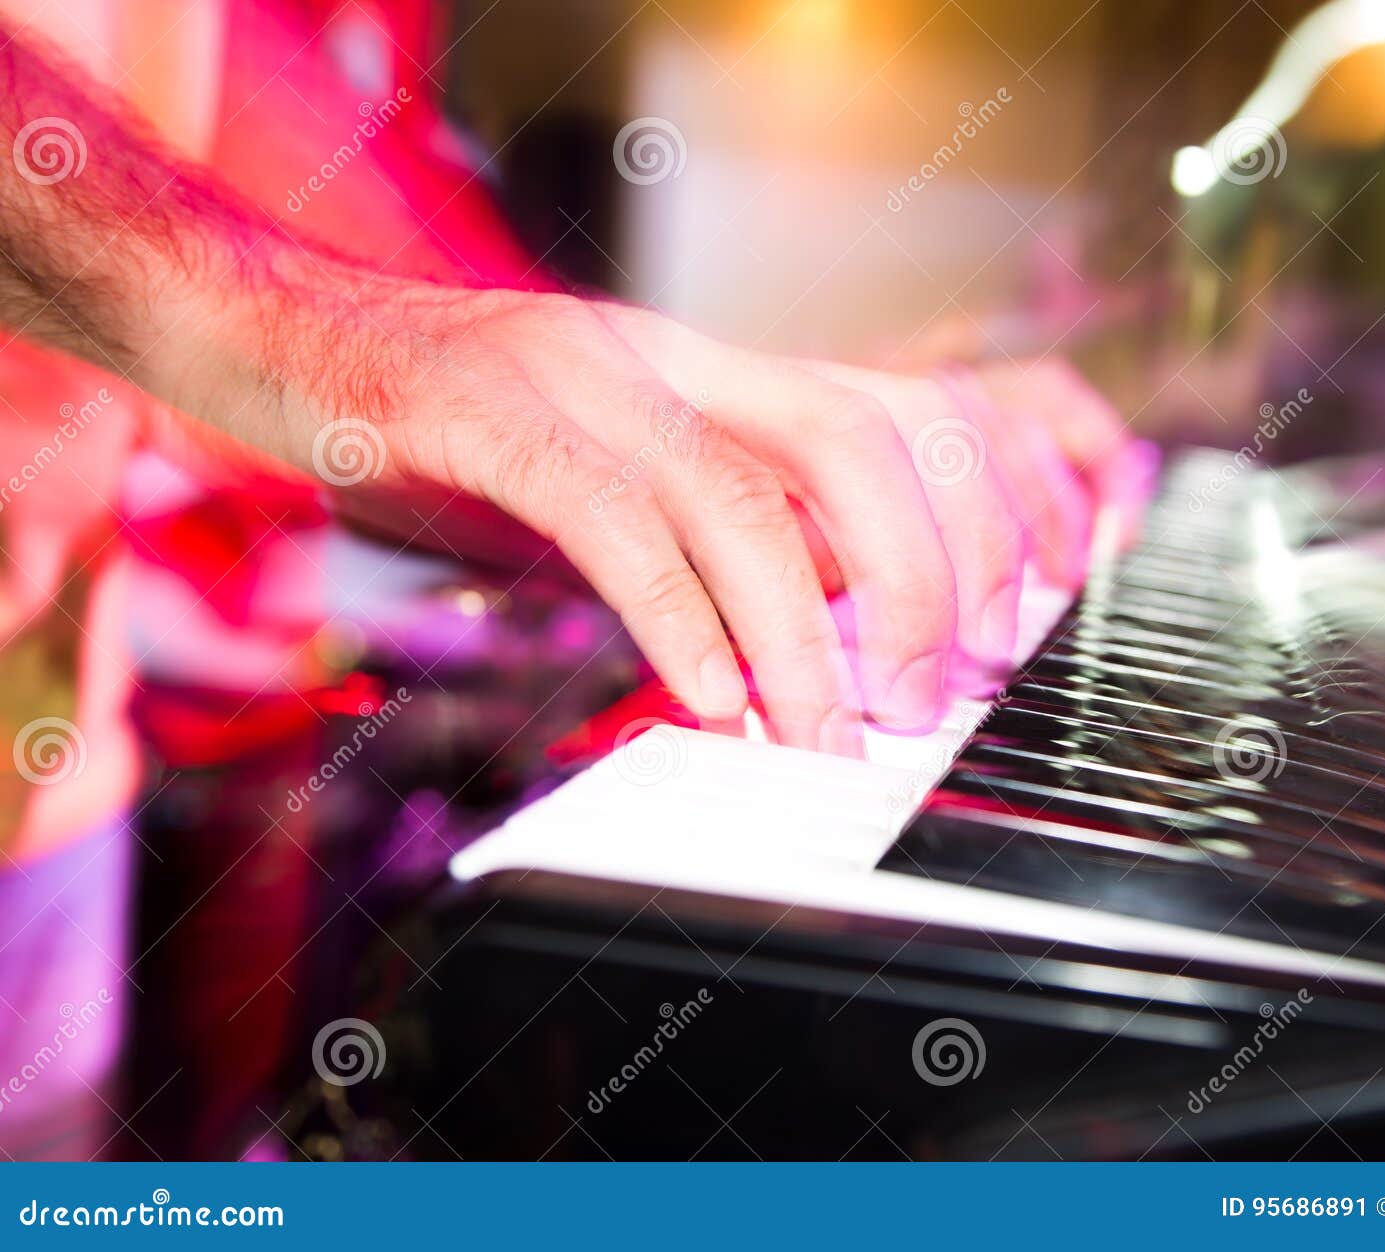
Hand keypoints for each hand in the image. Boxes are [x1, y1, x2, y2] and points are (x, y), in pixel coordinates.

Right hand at [217, 278, 996, 752]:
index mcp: (713, 371)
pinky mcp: (479, 411)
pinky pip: (605, 516)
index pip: (907, 403)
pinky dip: (674, 616)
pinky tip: (706, 698)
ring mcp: (578, 373)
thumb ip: (698, 545)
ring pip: (741, 488)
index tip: (1017, 614)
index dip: (991, 502)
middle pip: (861, 435)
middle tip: (932, 695)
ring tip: (828, 734)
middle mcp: (669, 357)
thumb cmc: (446, 425)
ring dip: (805, 630)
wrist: (276, 334)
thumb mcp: (605, 476)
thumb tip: (795, 653)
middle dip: (926, 574)